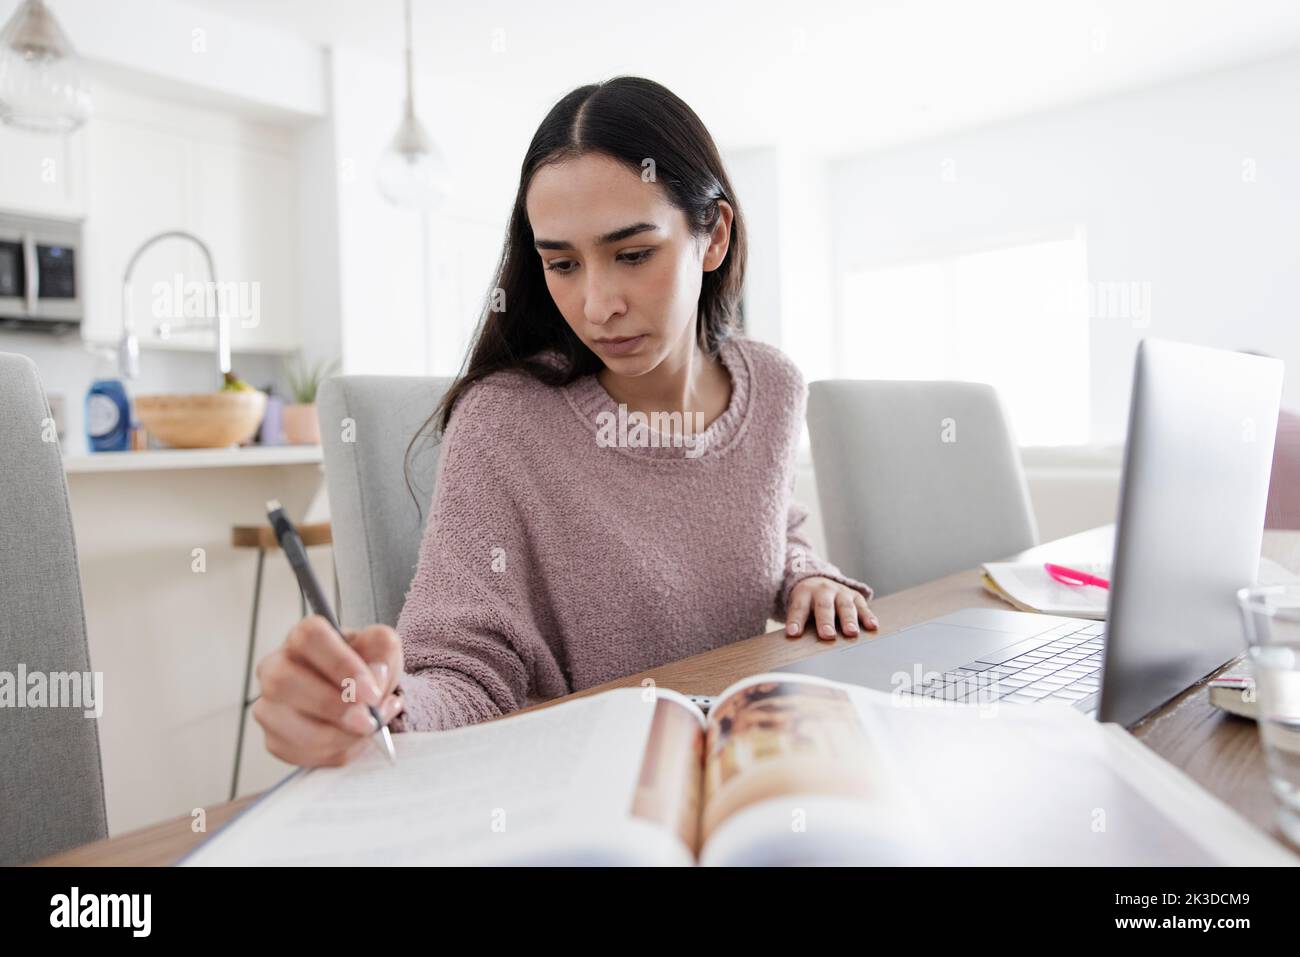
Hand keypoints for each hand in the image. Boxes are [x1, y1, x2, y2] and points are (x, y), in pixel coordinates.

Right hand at [253, 615, 404, 767]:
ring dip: (335, 735)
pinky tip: (353, 740)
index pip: (309, 638)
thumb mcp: (384, 648)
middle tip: (367, 721)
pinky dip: (332, 752)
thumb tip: (375, 677)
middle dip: (330, 706)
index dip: (340, 665)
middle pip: (282, 681)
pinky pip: (296, 751)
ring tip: (367, 730)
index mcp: (304, 636)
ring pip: (284, 723)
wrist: (365, 699)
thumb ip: (384, 652)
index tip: (371, 692)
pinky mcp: (275, 739)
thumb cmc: (368, 666)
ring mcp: (270, 705)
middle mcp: (277, 666)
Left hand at [785, 576, 878, 639]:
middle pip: (824, 606)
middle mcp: (823, 590)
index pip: (799, 608)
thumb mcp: (798, 606)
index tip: (793, 633)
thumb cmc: (807, 602)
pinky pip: (862, 606)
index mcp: (804, 593)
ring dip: (848, 620)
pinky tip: (872, 626)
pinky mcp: (855, 596)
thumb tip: (793, 642)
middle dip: (826, 621)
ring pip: (845, 606)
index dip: (796, 620)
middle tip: (827, 635)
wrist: (818, 582)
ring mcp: (840, 592)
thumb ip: (798, 622)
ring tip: (851, 632)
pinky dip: (868, 616)